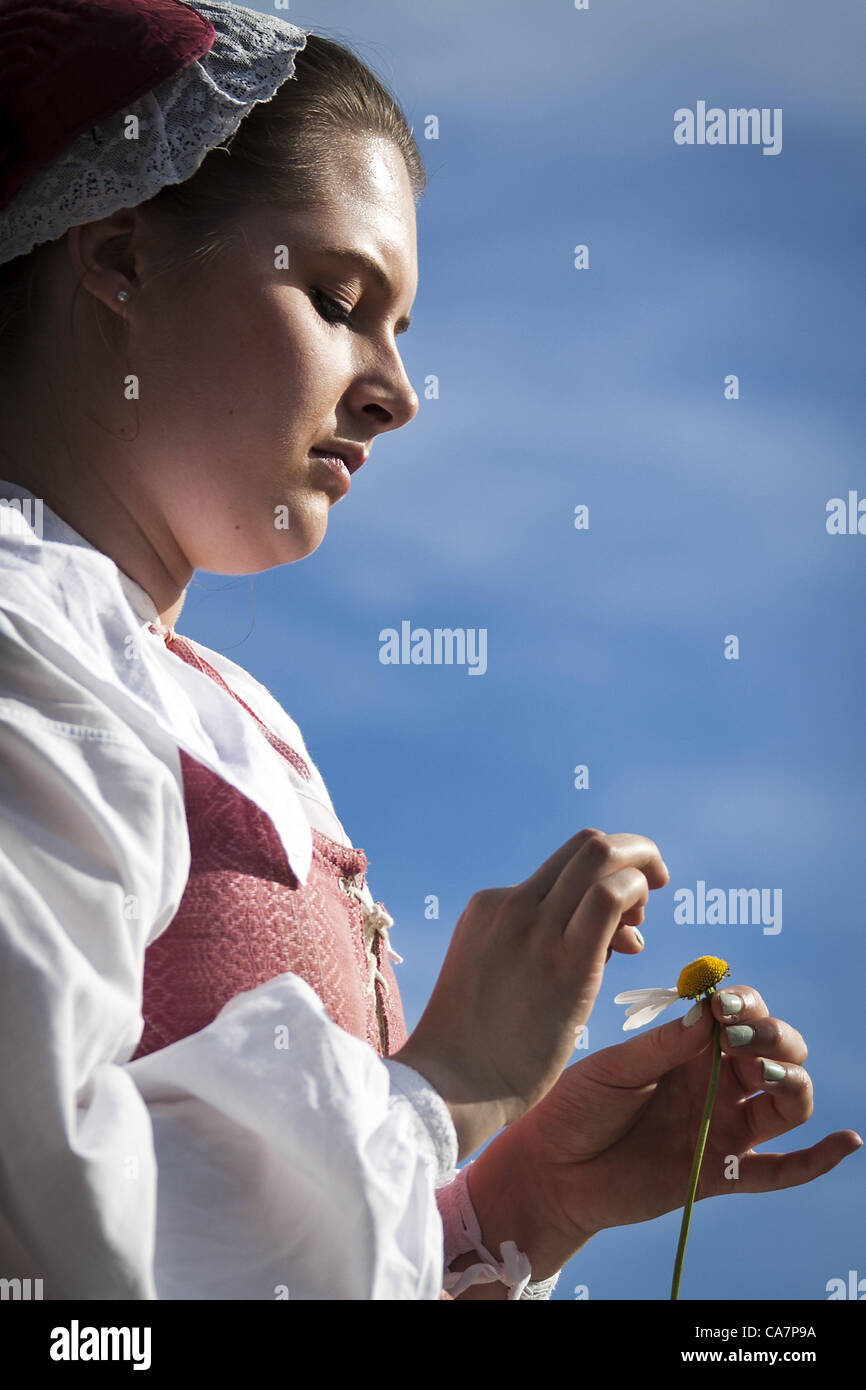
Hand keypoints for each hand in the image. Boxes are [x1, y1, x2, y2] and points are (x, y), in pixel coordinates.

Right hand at [394, 828, 668, 1158]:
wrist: (450, 1086)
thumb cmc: (481, 1049)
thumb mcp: (499, 977)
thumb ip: (548, 949)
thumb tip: (614, 937)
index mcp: (490, 906)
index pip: (564, 866)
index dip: (603, 877)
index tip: (622, 914)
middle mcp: (512, 904)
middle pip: (588, 845)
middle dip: (633, 854)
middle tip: (653, 887)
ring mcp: (535, 927)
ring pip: (603, 856)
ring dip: (642, 868)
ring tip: (644, 917)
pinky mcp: (565, 961)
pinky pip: (611, 897)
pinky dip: (637, 894)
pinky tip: (635, 936)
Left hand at [470, 984, 861, 1273]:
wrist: (550, 1170)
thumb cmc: (574, 1108)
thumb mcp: (613, 1068)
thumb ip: (662, 1047)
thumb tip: (708, 1015)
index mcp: (688, 1048)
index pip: (739, 1015)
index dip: (744, 1006)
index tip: (725, 1005)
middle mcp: (713, 1082)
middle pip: (774, 1054)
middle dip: (774, 1037)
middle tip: (743, 1036)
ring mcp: (722, 1127)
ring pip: (785, 1103)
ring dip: (791, 1083)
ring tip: (769, 1074)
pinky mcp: (721, 1173)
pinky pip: (780, 1171)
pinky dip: (817, 1159)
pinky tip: (846, 1142)